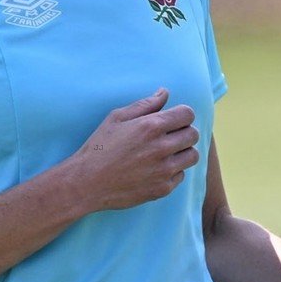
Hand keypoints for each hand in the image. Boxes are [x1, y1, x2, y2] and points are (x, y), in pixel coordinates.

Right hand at [73, 89, 199, 210]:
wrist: (87, 183)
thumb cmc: (99, 147)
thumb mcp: (116, 118)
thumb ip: (144, 104)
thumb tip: (164, 92)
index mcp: (150, 126)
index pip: (188, 114)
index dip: (182, 114)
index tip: (173, 119)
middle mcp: (161, 148)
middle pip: (193, 134)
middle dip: (184, 132)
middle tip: (170, 136)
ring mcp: (163, 170)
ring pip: (192, 156)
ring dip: (183, 152)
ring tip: (166, 152)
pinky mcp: (162, 189)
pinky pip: (181, 175)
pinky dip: (173, 171)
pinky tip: (156, 169)